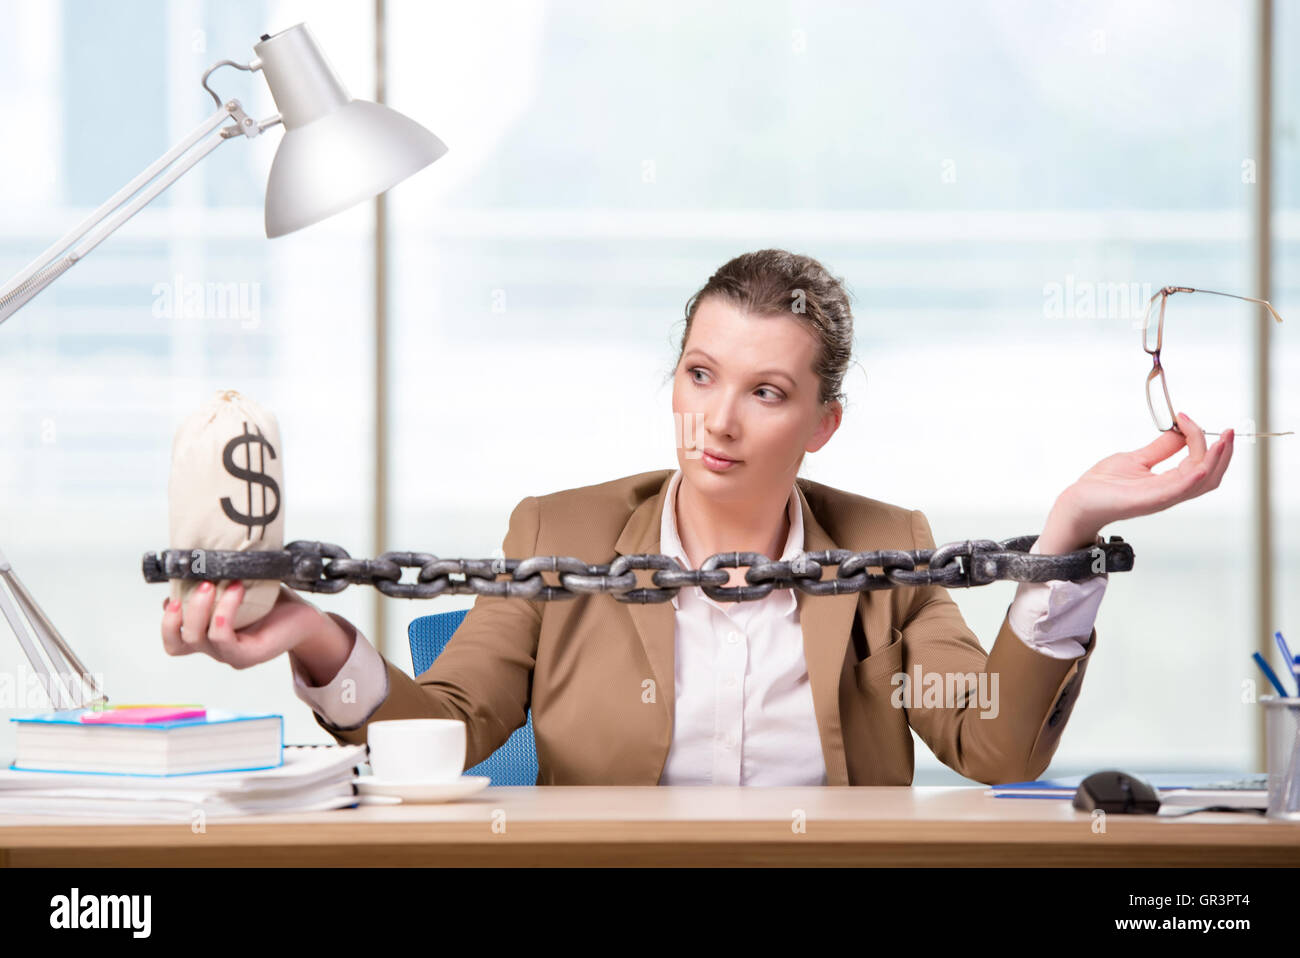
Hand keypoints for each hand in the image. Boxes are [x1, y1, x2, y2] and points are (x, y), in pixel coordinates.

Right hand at [161, 581, 329, 669]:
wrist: (305, 617)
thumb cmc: (272, 603)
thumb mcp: (237, 589)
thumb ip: (215, 583)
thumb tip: (194, 564)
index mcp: (209, 636)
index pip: (174, 641)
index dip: (167, 621)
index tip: (173, 597)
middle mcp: (216, 648)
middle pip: (177, 643)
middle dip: (177, 614)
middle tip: (198, 584)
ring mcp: (230, 655)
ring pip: (197, 639)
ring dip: (200, 608)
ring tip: (213, 583)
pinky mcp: (247, 655)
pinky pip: (224, 638)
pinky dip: (223, 613)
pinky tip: (235, 592)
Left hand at [1054, 411, 1232, 536]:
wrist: (1079, 500)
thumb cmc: (1103, 484)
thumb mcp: (1136, 459)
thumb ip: (1161, 448)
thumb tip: (1181, 431)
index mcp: (1169, 483)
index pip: (1199, 462)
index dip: (1201, 439)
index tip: (1184, 417)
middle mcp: (1171, 491)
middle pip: (1211, 475)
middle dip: (1224, 453)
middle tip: (1229, 431)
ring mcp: (1162, 497)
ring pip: (1202, 482)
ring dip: (1216, 460)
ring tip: (1223, 440)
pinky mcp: (1149, 500)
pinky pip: (1179, 490)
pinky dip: (1194, 478)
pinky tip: (1202, 465)